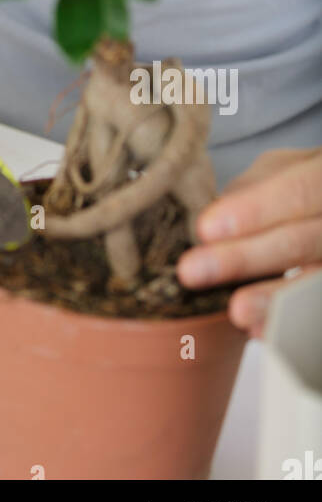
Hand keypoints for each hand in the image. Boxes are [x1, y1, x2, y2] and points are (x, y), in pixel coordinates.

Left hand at [177, 147, 321, 336]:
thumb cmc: (302, 184)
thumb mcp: (281, 171)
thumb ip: (250, 190)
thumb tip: (207, 218)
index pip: (298, 192)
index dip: (255, 211)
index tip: (206, 229)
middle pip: (301, 241)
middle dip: (244, 258)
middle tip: (193, 271)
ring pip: (315, 281)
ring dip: (271, 298)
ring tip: (234, 310)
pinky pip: (316, 308)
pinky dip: (288, 322)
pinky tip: (259, 330)